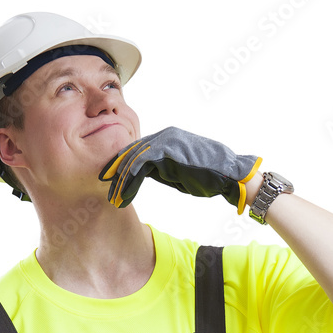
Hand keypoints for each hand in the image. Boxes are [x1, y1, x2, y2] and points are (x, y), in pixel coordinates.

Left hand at [98, 126, 261, 212]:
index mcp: (165, 139)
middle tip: (102, 185)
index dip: (121, 165)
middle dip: (115, 170)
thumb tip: (144, 176)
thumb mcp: (179, 171)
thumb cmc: (209, 176)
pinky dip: (130, 181)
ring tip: (111, 195)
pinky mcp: (167, 152)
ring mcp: (164, 143)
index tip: (109, 180)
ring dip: (120, 179)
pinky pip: (141, 166)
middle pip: (131, 152)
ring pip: (133, 159)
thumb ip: (161, 169)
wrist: (230, 174)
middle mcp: (163, 137)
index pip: (136, 150)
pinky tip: (123, 193)